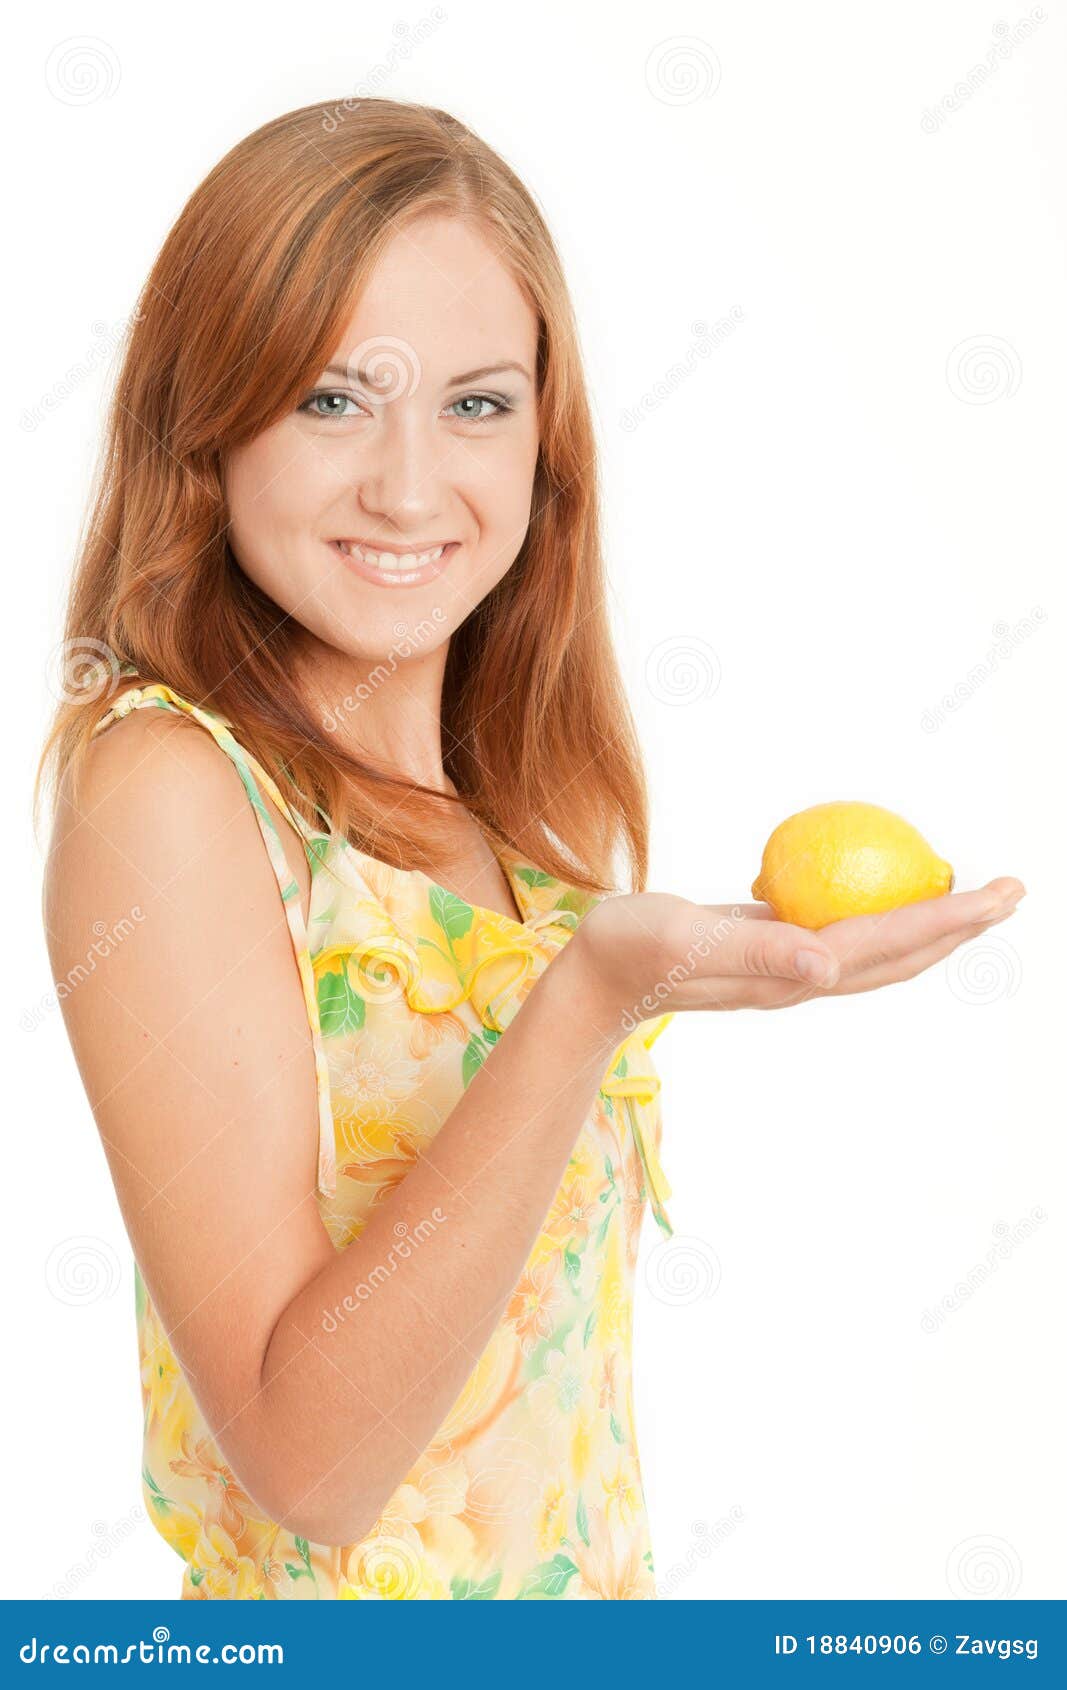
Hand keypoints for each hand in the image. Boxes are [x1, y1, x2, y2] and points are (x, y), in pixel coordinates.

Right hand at [575, 877, 1025, 1018]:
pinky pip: (839, 929)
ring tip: (963, 892)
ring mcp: (787, 967)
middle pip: (901, 954)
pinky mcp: (768, 950)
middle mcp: (802, 977)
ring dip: (926, 921)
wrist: (592, 979)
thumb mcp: (687, 943)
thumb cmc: (630, 952)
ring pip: (876, 947)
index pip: (890, 944)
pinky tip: (877, 882)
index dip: (947, 920)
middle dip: (960, 926)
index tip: (998, 894)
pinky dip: (875, 910)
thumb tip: (827, 969)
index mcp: (794, 974)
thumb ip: (758, 953)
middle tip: (1011, 889)